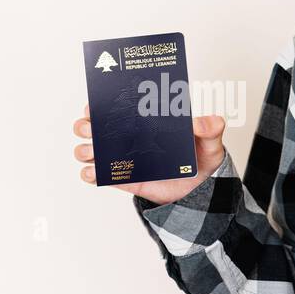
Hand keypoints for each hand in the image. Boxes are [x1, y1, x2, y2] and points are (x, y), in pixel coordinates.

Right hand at [72, 103, 226, 204]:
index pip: (115, 106)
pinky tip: (93, 172)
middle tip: (90, 128)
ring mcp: (122, 158)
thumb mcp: (209, 142)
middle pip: (93, 126)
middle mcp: (127, 136)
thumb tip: (205, 121)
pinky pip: (99, 176)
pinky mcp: (123, 179)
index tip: (93, 105)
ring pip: (90, 150)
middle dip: (85, 125)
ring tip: (92, 151)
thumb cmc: (201, 158)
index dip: (98, 104)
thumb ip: (210, 129)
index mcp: (143, 120)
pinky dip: (90, 174)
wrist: (199, 190)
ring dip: (84, 149)